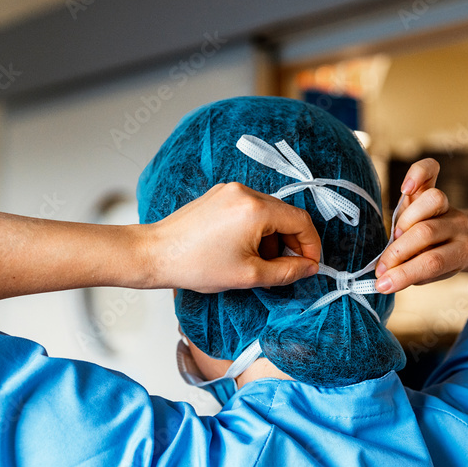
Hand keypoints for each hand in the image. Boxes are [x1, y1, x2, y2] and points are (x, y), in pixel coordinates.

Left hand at [142, 182, 320, 292]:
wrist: (156, 254)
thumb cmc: (196, 265)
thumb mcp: (249, 276)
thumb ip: (287, 271)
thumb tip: (309, 267)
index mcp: (256, 209)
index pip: (301, 221)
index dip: (311, 245)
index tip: (310, 265)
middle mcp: (244, 192)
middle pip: (285, 215)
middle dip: (291, 243)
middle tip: (286, 268)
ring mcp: (230, 191)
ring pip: (268, 213)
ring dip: (272, 238)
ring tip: (260, 265)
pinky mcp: (218, 195)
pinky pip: (249, 210)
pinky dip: (255, 230)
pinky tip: (244, 252)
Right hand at [373, 159, 467, 293]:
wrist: (449, 241)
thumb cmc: (431, 261)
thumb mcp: (426, 275)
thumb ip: (410, 274)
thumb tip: (382, 280)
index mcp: (462, 252)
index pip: (433, 262)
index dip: (405, 274)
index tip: (382, 285)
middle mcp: (459, 225)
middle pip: (426, 232)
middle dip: (397, 252)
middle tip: (380, 267)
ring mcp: (447, 204)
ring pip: (433, 200)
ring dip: (406, 220)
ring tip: (394, 236)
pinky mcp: (432, 187)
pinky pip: (430, 170)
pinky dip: (418, 173)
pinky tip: (406, 188)